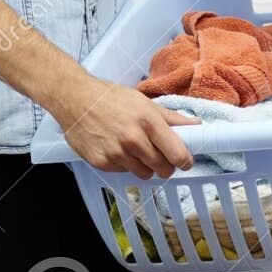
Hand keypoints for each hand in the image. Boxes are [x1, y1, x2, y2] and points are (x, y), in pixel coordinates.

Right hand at [52, 70, 199, 180]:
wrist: (74, 99)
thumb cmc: (110, 97)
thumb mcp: (144, 102)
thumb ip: (172, 118)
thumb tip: (197, 126)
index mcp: (148, 122)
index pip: (178, 154)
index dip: (185, 161)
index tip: (184, 160)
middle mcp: (133, 140)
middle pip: (163, 169)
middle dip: (165, 165)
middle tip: (159, 155)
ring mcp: (116, 153)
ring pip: (144, 174)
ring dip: (145, 166)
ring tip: (135, 150)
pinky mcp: (102, 162)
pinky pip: (124, 172)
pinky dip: (125, 164)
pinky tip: (117, 148)